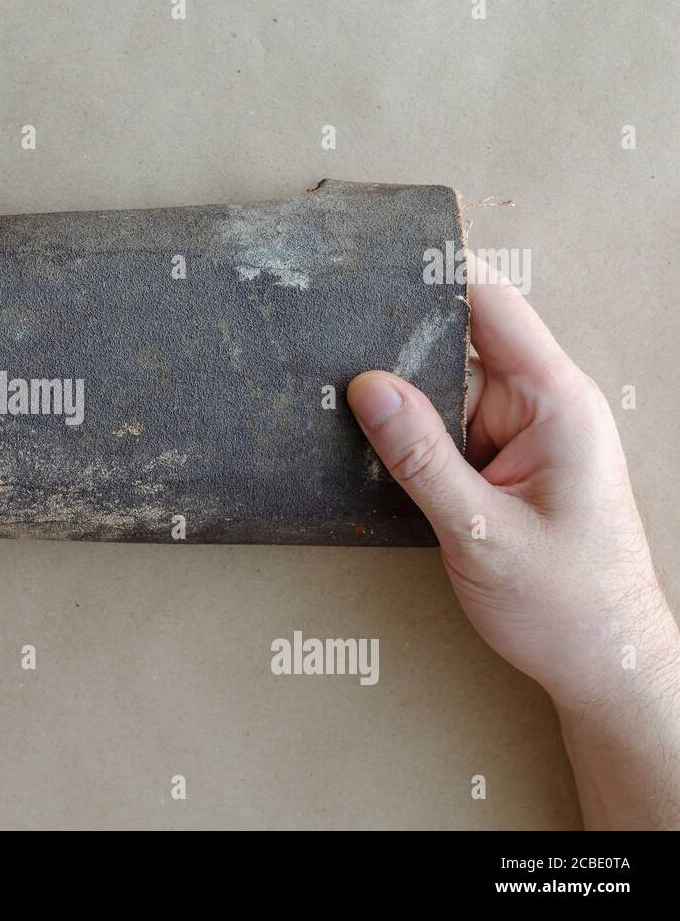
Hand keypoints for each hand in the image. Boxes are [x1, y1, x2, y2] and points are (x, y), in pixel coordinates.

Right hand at [347, 256, 679, 827]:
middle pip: (459, 344)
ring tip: (336, 400)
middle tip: (328, 346)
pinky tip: (368, 446)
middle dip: (398, 346)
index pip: (492, 307)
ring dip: (400, 400)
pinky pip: (449, 431)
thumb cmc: (565, 605)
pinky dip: (411, 438)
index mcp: (557, 403)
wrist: (606, 667)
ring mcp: (523, 435)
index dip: (436, 277)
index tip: (373, 265)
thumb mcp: (477, 531)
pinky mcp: (505, 465)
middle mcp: (543, 407)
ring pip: (446, 391)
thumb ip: (420, 455)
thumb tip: (367, 386)